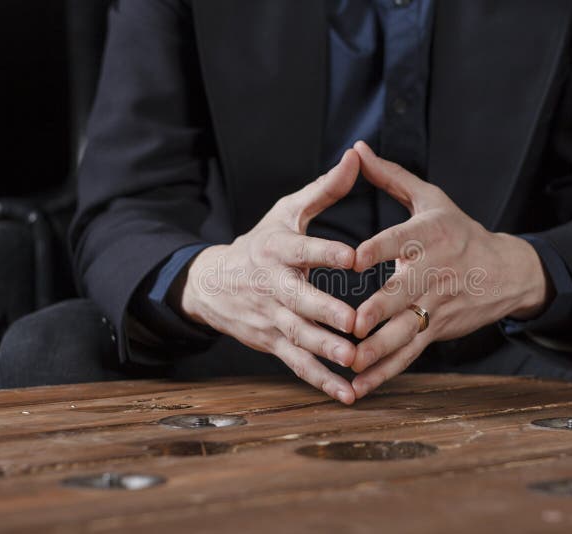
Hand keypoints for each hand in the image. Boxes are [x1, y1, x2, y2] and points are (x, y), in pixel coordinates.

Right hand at [176, 150, 360, 404]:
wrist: (214, 284)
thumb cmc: (261, 242)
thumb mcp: (287, 212)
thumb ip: (324, 189)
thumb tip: (356, 155)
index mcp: (278, 250)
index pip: (302, 250)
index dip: (325, 253)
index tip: (353, 256)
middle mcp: (273, 286)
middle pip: (299, 301)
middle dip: (325, 312)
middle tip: (353, 322)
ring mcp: (272, 319)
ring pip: (300, 338)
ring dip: (326, 352)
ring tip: (354, 362)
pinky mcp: (274, 344)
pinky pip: (299, 364)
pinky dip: (321, 380)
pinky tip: (347, 393)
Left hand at [349, 141, 551, 398]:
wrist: (506, 271)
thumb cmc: (459, 230)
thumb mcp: (431, 199)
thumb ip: (390, 176)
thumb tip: (356, 149)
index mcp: (429, 236)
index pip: (401, 242)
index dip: (379, 249)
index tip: (354, 257)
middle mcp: (432, 272)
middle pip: (403, 293)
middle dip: (379, 309)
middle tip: (353, 322)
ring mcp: (435, 305)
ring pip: (405, 331)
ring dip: (378, 350)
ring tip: (351, 363)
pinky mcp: (434, 330)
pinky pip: (407, 355)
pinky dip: (384, 372)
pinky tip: (359, 386)